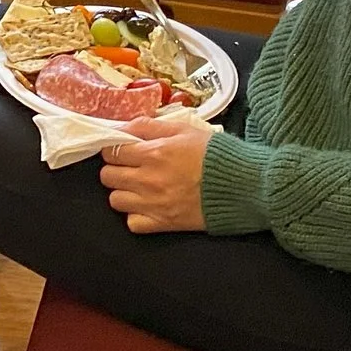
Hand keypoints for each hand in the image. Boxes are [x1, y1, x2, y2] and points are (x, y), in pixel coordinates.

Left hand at [98, 116, 218, 232]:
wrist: (242, 186)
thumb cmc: (213, 154)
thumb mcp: (182, 129)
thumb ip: (149, 126)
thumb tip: (123, 127)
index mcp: (153, 154)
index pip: (111, 151)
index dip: (113, 148)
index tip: (121, 149)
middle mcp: (148, 180)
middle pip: (108, 176)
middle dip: (115, 168)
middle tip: (129, 166)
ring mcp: (154, 205)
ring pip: (115, 200)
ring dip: (123, 191)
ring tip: (137, 186)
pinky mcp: (164, 224)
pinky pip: (132, 223)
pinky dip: (135, 215)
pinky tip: (146, 205)